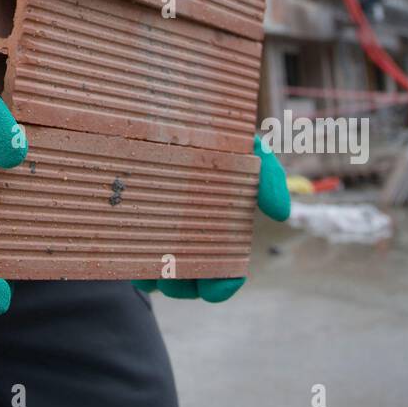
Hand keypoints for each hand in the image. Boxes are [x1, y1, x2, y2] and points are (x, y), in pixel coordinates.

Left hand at [133, 132, 289, 302]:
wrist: (165, 115)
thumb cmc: (216, 137)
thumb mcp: (250, 149)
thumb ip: (269, 177)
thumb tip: (281, 214)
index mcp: (220, 226)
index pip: (226, 270)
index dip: (223, 284)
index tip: (215, 291)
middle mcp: (191, 233)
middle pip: (188, 276)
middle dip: (182, 287)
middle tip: (173, 282)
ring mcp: (159, 228)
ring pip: (157, 270)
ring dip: (156, 278)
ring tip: (151, 270)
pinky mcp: (128, 220)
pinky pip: (126, 252)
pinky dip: (130, 261)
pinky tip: (130, 258)